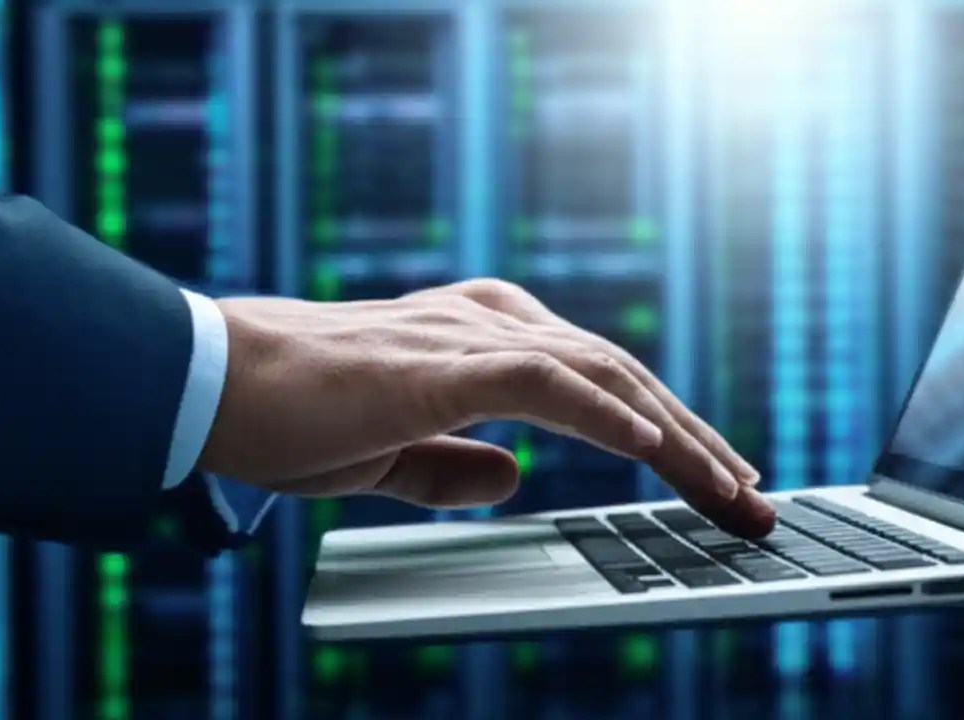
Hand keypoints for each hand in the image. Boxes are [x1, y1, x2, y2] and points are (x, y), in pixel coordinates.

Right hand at [199, 279, 775, 537]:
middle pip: (623, 380)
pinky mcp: (444, 360)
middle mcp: (493, 325)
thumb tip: (515, 481)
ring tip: (728, 487)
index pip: (603, 386)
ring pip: (604, 379)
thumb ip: (454, 466)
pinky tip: (653, 449)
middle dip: (696, 441)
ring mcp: (471, 336)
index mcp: (486, 339)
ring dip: (676, 436)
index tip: (715, 477)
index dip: (668, 433)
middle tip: (750, 496)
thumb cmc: (293, 416)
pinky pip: (546, 383)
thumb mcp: (391, 455)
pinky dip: (606, 416)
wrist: (213, 384)